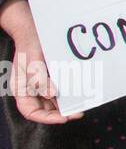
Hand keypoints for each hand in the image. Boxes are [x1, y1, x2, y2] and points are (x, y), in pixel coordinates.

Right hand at [3, 0, 81, 123]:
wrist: (35, 30)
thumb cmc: (30, 45)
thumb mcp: (32, 62)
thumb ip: (38, 79)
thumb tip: (51, 94)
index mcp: (21, 90)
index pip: (31, 112)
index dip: (46, 118)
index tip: (63, 118)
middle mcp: (31, 90)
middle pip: (45, 109)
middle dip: (60, 113)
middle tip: (78, 113)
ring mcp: (42, 84)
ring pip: (54, 101)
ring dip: (66, 105)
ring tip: (81, 105)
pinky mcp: (53, 78)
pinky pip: (61, 90)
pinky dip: (69, 94)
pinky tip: (80, 94)